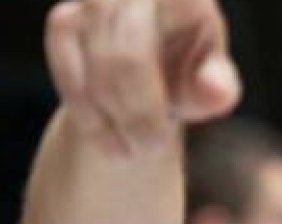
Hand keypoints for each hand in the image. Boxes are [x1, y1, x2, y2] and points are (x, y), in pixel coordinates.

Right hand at [45, 0, 241, 156]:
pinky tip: (109, 140)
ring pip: (84, 66)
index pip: (139, 43)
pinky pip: (64, 70)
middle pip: (113, 58)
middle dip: (127, 113)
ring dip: (104, 117)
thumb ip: (217, 87)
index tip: (158, 144)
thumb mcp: (211, 85)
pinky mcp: (67, 21)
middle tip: (147, 149)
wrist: (161, 73)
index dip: (142, 99)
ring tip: (131, 150)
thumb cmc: (192, 76)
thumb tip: (215, 90)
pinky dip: (86, 112)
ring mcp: (94, 2)